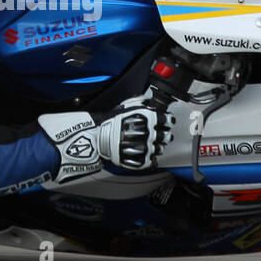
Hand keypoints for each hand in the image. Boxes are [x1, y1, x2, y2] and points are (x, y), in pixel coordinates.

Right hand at [38, 96, 173, 182]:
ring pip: (159, 149)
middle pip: (165, 135)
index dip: (167, 121)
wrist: (92, 139)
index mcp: (145, 117)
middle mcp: (147, 132)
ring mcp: (144, 147)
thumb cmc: (105, 122)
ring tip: (151, 145)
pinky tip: (147, 156)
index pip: (165, 119)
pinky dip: (150, 159)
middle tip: (160, 134)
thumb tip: (145, 98)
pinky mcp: (138, 160)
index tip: (166, 122)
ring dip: (157, 147)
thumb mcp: (122, 107)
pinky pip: (151, 161)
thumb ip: (136, 103)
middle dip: (164, 134)